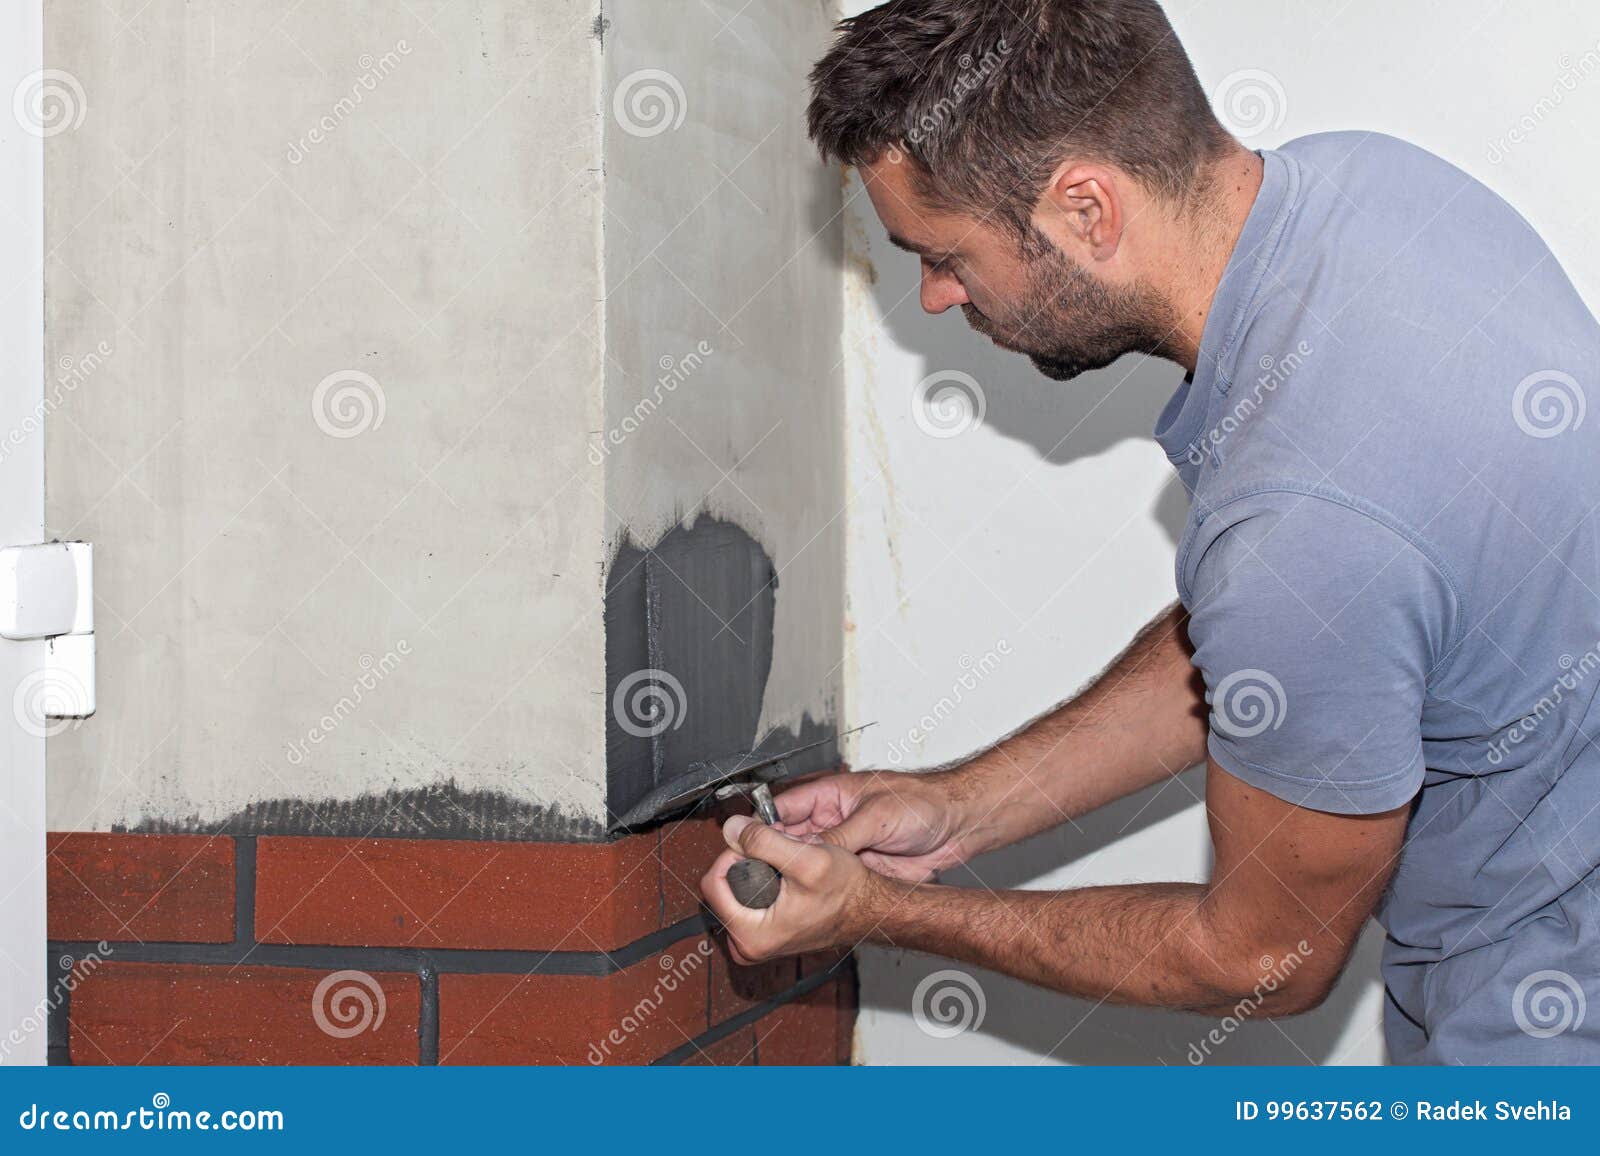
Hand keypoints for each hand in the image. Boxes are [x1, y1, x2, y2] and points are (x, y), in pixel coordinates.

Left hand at [700, 815, 899, 962]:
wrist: (868, 909)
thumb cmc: (847, 893)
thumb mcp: (807, 859)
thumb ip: (764, 841)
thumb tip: (732, 828)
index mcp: (751, 937)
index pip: (713, 883)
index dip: (733, 855)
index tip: (756, 846)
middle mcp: (748, 946)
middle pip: (720, 888)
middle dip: (742, 863)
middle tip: (772, 853)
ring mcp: (755, 942)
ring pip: (732, 892)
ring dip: (751, 870)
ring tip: (780, 863)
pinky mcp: (763, 935)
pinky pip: (745, 900)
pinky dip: (759, 881)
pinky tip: (781, 875)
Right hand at [772, 770, 976, 882]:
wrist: (957, 826)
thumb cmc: (924, 803)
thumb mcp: (877, 817)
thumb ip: (841, 835)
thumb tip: (809, 851)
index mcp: (830, 795)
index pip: (783, 808)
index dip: (760, 825)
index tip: (743, 845)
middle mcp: (832, 821)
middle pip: (787, 839)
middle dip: (770, 855)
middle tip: (754, 875)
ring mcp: (843, 846)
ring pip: (805, 862)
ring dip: (792, 875)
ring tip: (773, 892)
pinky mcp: (856, 868)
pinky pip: (827, 880)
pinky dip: (815, 890)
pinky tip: (804, 900)